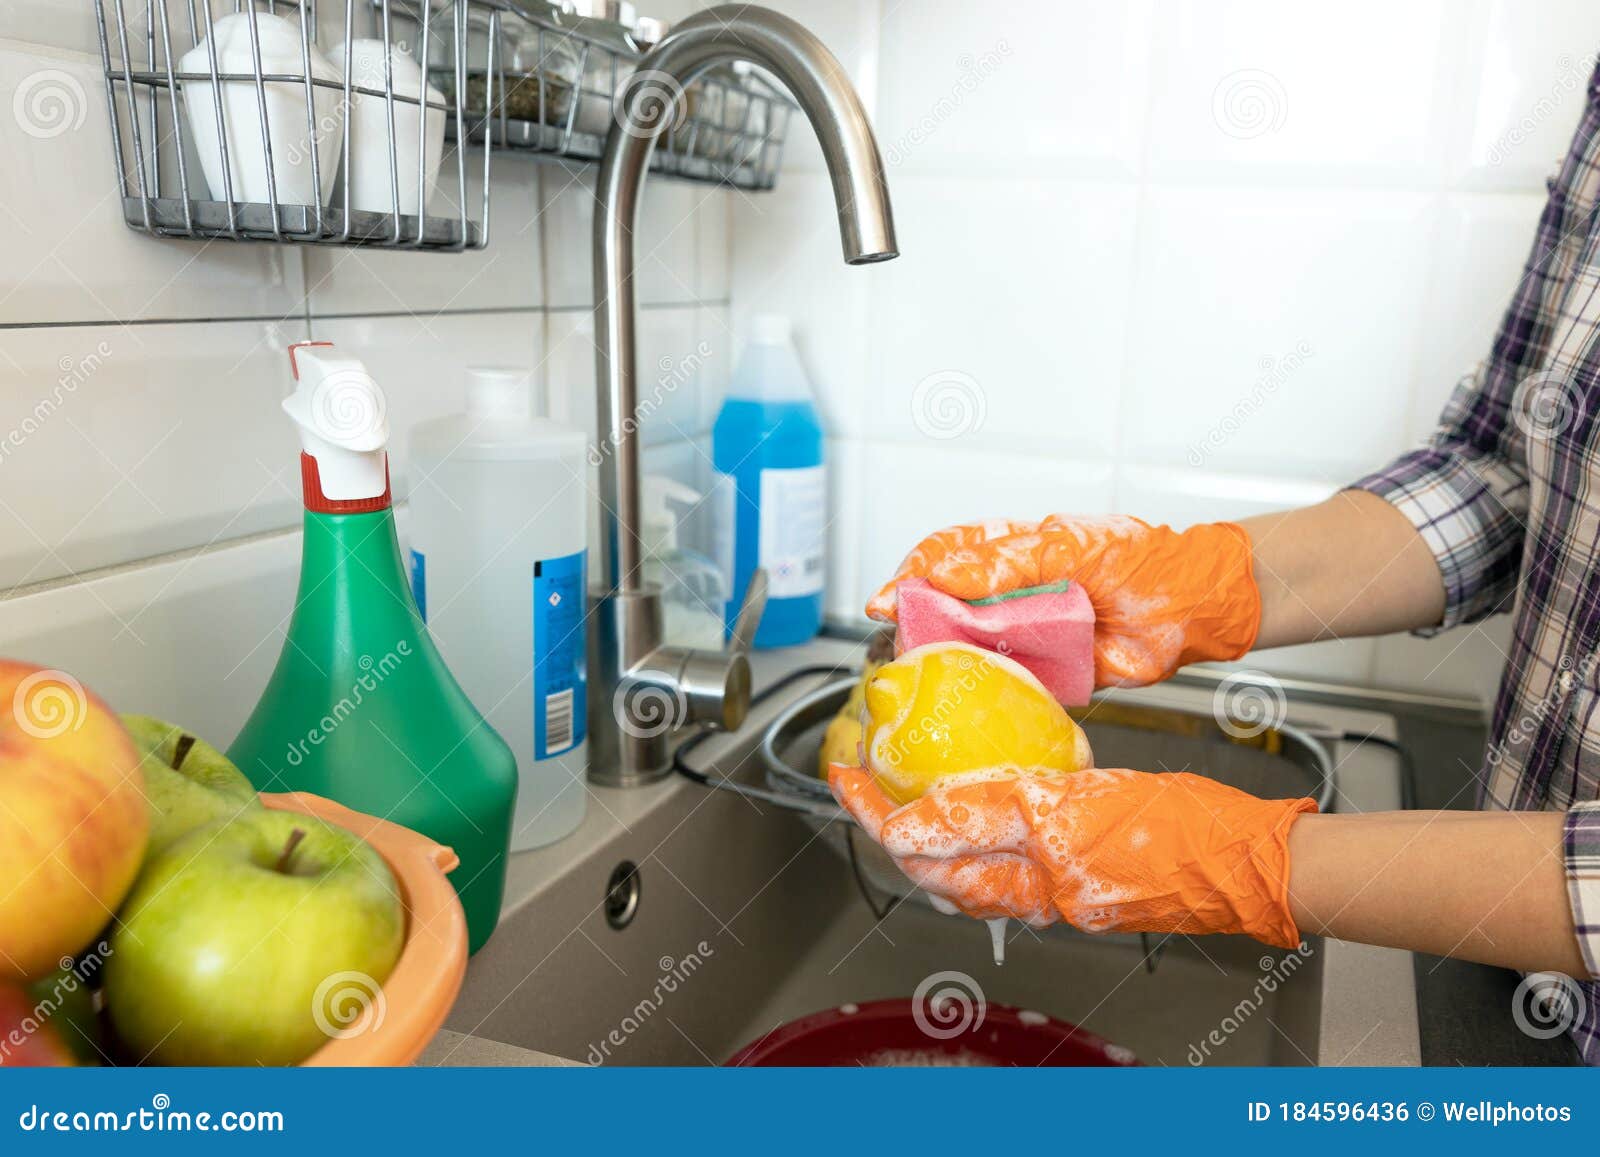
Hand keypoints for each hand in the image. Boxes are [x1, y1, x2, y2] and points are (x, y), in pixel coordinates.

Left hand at [829, 764, 1314, 948]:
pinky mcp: (1078, 883)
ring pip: (968, 871)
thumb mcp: (1075, 808)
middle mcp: (1034, 898)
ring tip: (903, 791)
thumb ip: (995, 814)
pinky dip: (980, 836)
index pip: (922, 849)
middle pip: (934, 869)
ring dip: (927, 835)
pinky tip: (981, 803)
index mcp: (1027, 880)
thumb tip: (915, 824)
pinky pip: (1009, 864)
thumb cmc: (1184, 835)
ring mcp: (1056, 894)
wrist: (1249, 865)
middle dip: (889, 825)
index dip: (873, 812)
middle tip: (862, 778)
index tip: (844, 776)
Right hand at [865, 515, 1259, 686]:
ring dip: (937, 666)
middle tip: (892, 648)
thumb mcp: (1067, 547)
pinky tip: (960, 710)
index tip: (886, 601)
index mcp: (1007, 553)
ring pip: (964, 652)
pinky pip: (1003, 691)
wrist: (1193, 607)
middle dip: (910, 627)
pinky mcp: (1045, 677)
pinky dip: (980, 701)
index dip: (907, 577)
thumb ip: (1005, 562)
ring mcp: (1023, 637)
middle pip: (940, 610)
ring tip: (912, 681)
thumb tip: (943, 576)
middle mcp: (1007, 596)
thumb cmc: (1138, 560)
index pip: (940, 558)